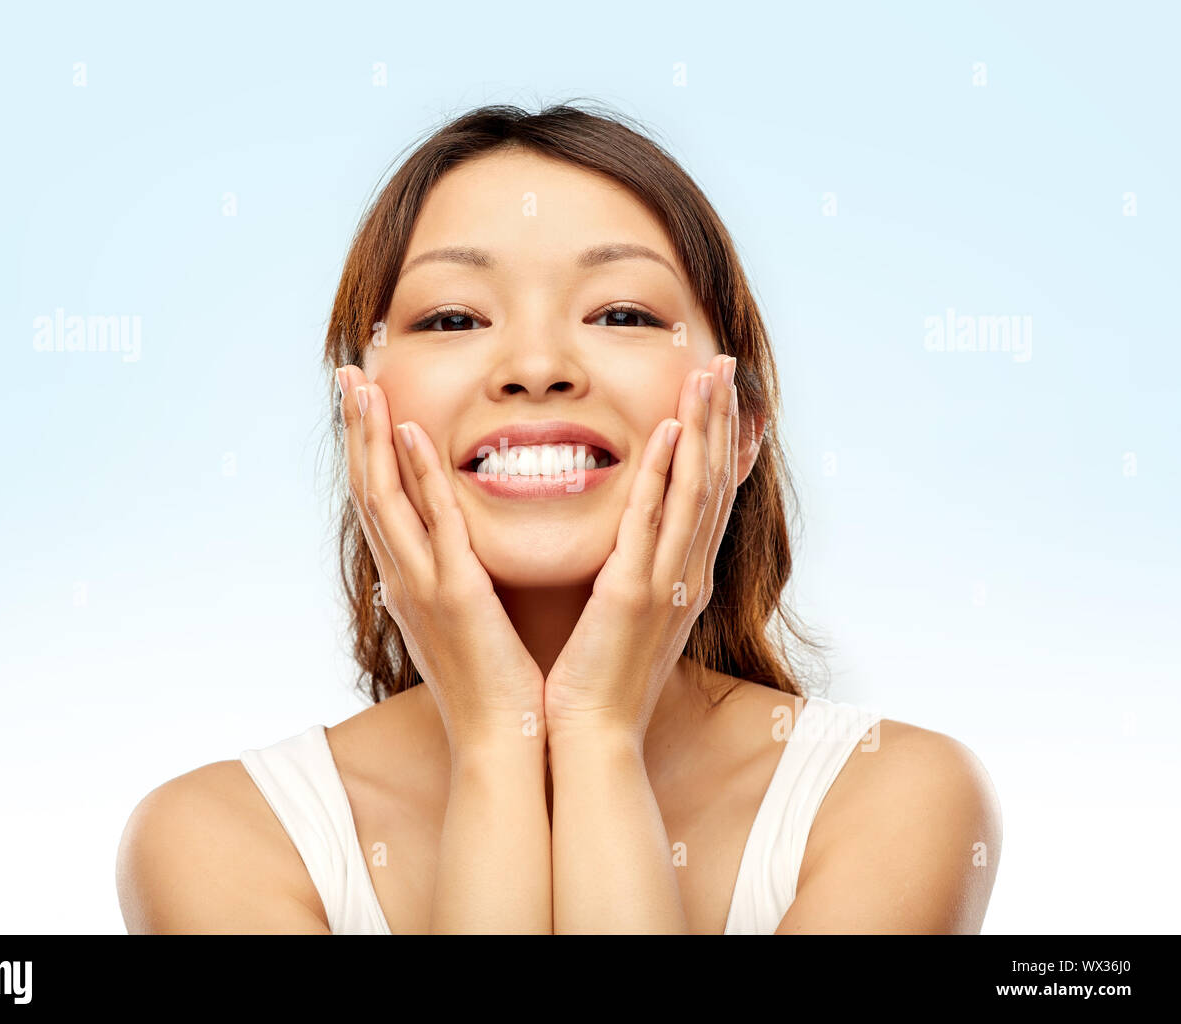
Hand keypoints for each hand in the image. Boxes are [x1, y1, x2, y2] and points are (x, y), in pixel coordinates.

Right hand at [337, 365, 545, 752]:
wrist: (501, 742)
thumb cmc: (493, 685)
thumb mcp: (465, 623)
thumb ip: (456, 581)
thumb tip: (455, 553)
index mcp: (410, 583)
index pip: (379, 503)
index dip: (366, 451)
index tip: (363, 403)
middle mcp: (406, 579)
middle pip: (368, 489)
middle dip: (356, 430)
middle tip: (347, 375)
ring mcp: (424, 586)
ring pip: (385, 497)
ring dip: (371, 438)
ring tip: (362, 386)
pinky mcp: (457, 595)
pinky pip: (433, 524)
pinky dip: (417, 477)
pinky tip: (408, 434)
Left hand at [542, 353, 756, 748]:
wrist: (592, 732)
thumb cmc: (603, 677)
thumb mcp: (630, 615)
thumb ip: (638, 570)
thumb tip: (635, 543)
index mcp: (684, 577)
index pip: (709, 494)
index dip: (720, 440)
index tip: (721, 393)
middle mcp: (688, 574)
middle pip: (713, 480)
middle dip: (720, 417)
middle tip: (721, 362)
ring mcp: (668, 583)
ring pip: (695, 490)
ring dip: (704, 428)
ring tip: (705, 376)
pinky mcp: (635, 593)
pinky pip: (653, 521)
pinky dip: (664, 474)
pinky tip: (669, 431)